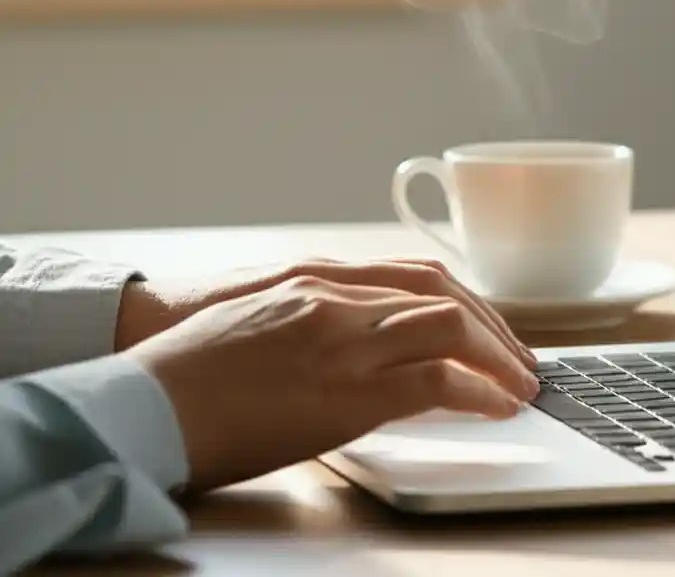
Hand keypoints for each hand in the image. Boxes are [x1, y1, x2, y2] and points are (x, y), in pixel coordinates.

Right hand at [126, 275, 540, 491]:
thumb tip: (360, 345)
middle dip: (494, 327)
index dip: (467, 302)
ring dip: (499, 357)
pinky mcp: (345, 391)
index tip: (491, 328)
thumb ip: (317, 320)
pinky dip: (478, 391)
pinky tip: (498, 406)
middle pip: (444, 295)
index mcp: (319, 281)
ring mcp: (343, 341)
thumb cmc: (189, 369)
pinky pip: (435, 380)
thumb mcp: (261, 320)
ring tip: (523, 385)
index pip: (418, 276)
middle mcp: (338, 300)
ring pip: (450, 328)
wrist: (142, 400)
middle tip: (521, 360)